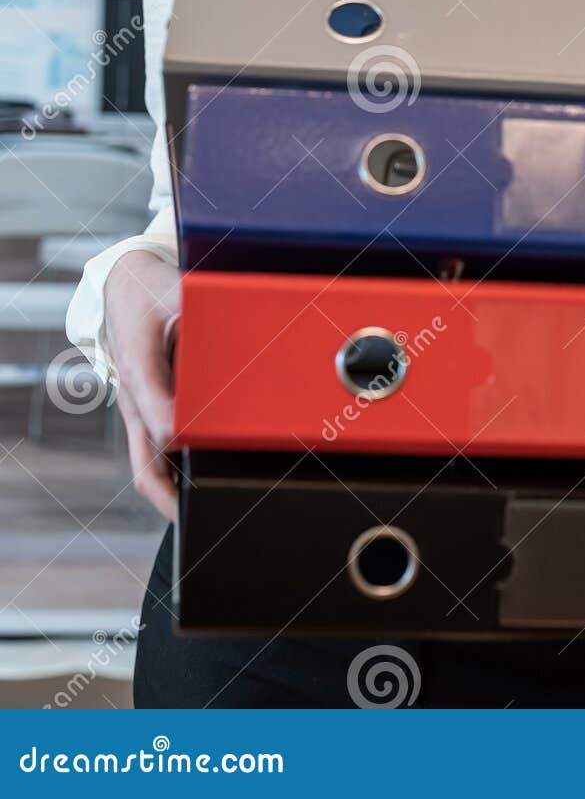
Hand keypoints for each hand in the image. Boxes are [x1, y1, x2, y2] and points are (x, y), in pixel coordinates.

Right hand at [102, 250, 180, 522]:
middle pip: (145, 466)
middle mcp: (134, 397)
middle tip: (203, 519)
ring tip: (204, 514)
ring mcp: (135, 408)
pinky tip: (196, 483)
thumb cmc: (152, 289)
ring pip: (146, 465)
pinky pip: (151, 450)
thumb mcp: (178, 294)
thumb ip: (204, 320)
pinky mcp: (142, 409)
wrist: (121, 285)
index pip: (160, 419)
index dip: (184, 439)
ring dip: (171, 492)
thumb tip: (243, 342)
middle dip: (172, 498)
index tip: (207, 454)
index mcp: (141, 368)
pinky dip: (171, 472)